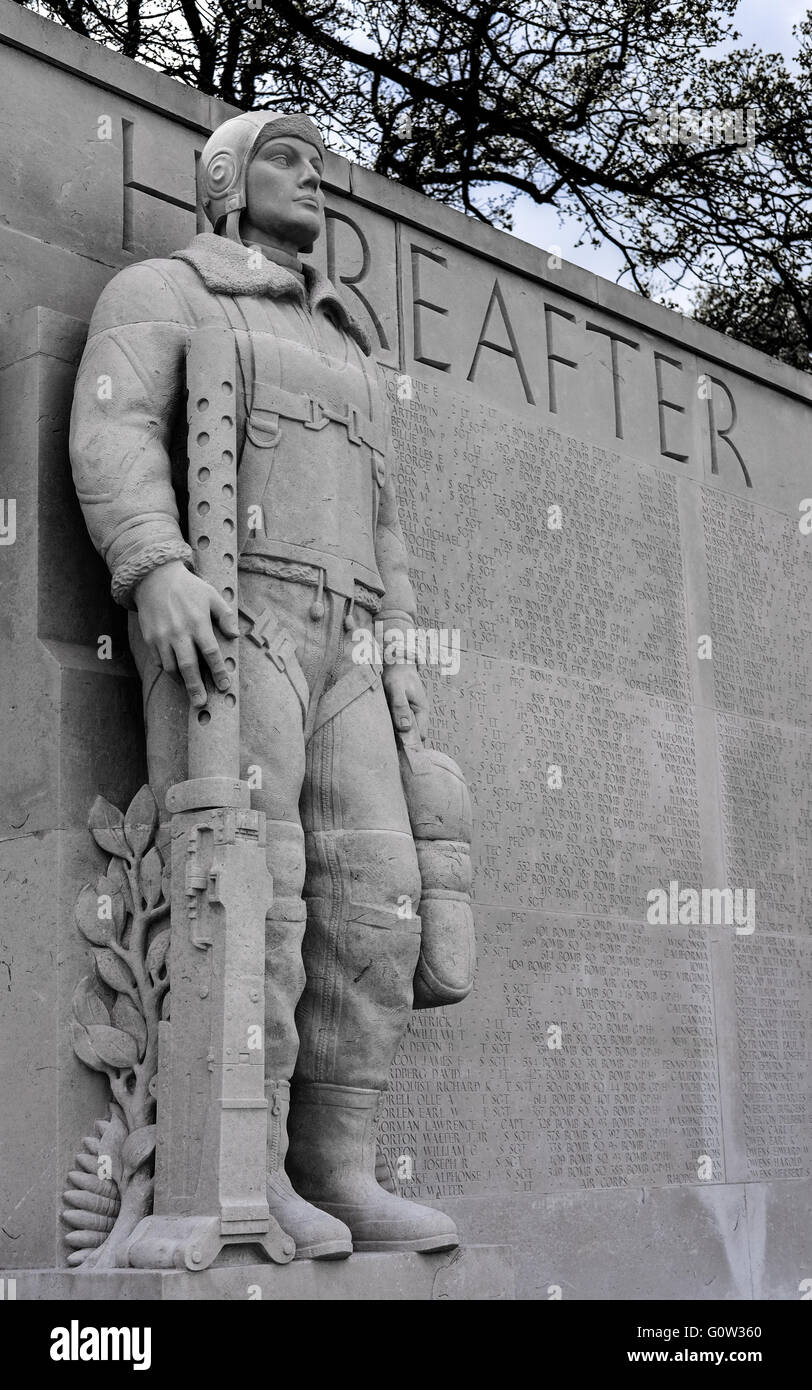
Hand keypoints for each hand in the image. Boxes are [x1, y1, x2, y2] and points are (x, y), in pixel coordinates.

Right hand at [134, 560, 239, 707]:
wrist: (154, 577)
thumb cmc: (188, 587)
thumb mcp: (211, 595)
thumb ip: (225, 616)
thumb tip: (235, 635)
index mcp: (197, 622)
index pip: (210, 652)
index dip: (218, 672)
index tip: (224, 686)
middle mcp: (178, 632)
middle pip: (188, 666)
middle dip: (196, 688)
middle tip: (202, 704)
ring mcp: (161, 636)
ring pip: (171, 667)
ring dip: (181, 682)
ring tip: (190, 693)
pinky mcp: (149, 638)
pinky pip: (159, 661)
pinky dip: (168, 671)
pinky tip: (177, 676)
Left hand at [382, 661, 428, 740]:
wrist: (395, 663)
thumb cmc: (397, 674)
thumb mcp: (397, 689)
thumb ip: (400, 706)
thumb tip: (405, 727)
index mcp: (421, 710)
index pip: (419, 735)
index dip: (409, 741)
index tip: (396, 745)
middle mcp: (418, 714)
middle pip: (413, 735)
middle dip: (403, 740)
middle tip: (388, 743)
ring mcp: (411, 713)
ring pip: (406, 731)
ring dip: (397, 734)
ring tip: (384, 737)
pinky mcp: (403, 711)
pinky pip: (400, 724)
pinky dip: (394, 727)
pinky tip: (384, 728)